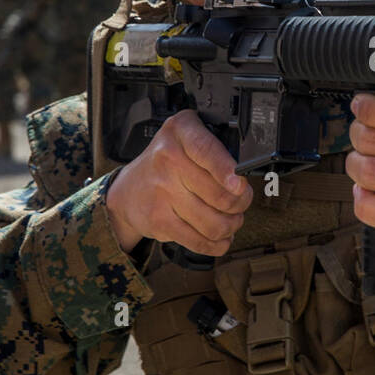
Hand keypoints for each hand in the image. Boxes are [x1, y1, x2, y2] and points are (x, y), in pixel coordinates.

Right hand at [104, 110, 252, 254]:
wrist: (128, 190)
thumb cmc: (168, 162)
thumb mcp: (187, 138)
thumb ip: (216, 147)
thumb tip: (247, 177)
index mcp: (180, 131)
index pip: (206, 150)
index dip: (228, 171)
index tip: (240, 185)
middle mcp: (168, 158)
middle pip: (220, 194)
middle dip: (242, 203)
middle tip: (241, 202)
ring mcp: (162, 192)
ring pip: (214, 223)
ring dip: (232, 226)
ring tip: (232, 220)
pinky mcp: (159, 220)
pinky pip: (199, 241)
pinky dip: (217, 244)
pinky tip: (220, 237)